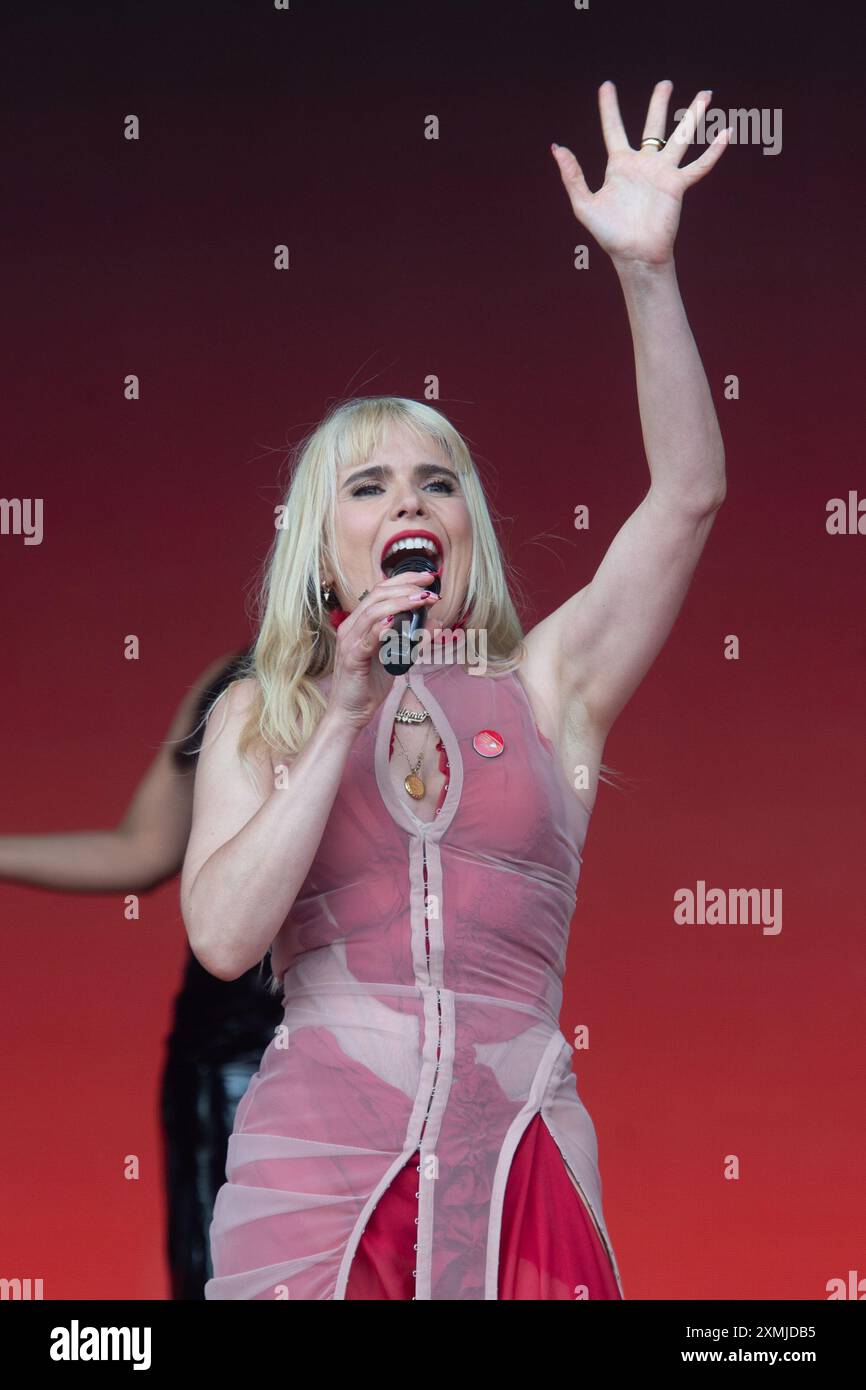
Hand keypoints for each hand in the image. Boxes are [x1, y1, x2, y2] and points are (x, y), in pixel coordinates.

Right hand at [327, 572, 440, 730]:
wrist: (350, 712)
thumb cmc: (369, 684)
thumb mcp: (396, 658)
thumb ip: (412, 640)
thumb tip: (435, 624)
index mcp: (360, 623)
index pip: (380, 591)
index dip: (404, 579)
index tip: (427, 577)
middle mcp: (352, 627)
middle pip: (378, 594)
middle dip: (407, 586)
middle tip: (430, 585)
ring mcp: (350, 641)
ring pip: (373, 612)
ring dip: (401, 602)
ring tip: (422, 599)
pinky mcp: (352, 658)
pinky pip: (367, 638)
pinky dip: (382, 627)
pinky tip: (395, 621)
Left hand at [552, 80, 730, 267]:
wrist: (634, 255)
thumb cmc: (609, 234)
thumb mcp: (584, 204)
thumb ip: (572, 176)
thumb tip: (557, 148)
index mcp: (619, 166)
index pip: (613, 129)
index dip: (609, 108)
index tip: (607, 86)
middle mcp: (643, 165)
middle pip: (653, 126)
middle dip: (659, 104)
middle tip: (665, 83)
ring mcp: (662, 173)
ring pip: (681, 137)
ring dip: (693, 116)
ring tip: (705, 94)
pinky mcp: (677, 186)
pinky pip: (698, 166)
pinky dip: (713, 151)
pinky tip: (726, 133)